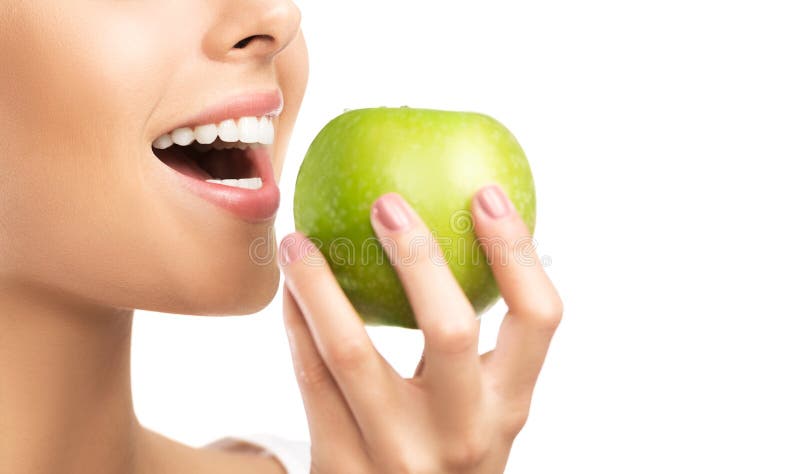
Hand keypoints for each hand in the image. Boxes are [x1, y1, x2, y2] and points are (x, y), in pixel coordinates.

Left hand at [279, 184, 562, 473]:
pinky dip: (297, 325)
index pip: (538, 318)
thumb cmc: (443, 449)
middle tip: (385, 202)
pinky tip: (290, 290)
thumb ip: (475, 349)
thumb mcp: (479, 410)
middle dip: (418, 255)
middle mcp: (464, 434)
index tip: (486, 193)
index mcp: (509, 405)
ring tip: (298, 238)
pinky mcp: (342, 468)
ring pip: (351, 352)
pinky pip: (311, 380)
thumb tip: (458, 234)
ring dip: (320, 283)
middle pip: (450, 329)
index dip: (516, 250)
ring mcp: (399, 456)